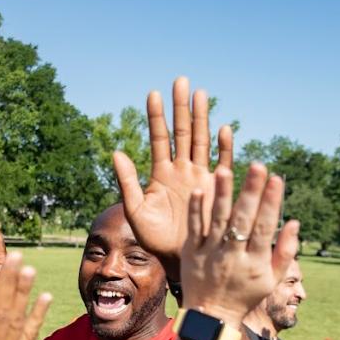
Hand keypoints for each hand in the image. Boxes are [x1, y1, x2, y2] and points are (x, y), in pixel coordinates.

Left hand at [113, 77, 232, 269]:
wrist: (181, 259)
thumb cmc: (155, 241)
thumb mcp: (136, 212)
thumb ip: (127, 182)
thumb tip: (116, 152)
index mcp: (161, 174)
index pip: (158, 139)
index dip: (156, 116)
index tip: (153, 93)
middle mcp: (182, 170)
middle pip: (182, 132)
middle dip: (181, 107)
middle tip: (180, 80)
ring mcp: (200, 177)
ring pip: (201, 141)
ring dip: (201, 118)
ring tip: (200, 94)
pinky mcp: (217, 188)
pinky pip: (222, 164)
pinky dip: (223, 147)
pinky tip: (223, 129)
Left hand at [181, 163, 299, 327]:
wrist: (211, 317)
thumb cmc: (245, 295)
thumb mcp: (271, 280)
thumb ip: (286, 251)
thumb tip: (295, 221)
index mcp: (255, 263)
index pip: (265, 228)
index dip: (271, 203)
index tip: (277, 179)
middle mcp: (233, 257)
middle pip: (243, 220)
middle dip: (251, 192)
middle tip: (258, 165)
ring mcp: (209, 254)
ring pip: (217, 221)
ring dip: (222, 195)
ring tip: (225, 170)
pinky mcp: (190, 254)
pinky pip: (193, 229)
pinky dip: (195, 210)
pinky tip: (198, 189)